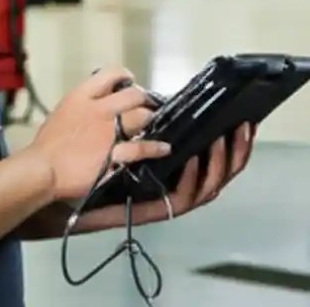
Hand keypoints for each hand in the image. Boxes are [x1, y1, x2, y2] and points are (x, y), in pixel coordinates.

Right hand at [25, 68, 170, 201]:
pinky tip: (164, 147)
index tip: (130, 82)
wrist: (43, 168)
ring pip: (141, 117)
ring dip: (150, 119)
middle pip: (133, 95)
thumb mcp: (63, 112)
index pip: (110, 74)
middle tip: (145, 107)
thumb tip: (98, 103)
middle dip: (143, 100)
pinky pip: (141, 148)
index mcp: (82, 96)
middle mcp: (99, 109)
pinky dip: (155, 147)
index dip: (125, 76)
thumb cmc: (48, 143)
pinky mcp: (114, 153)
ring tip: (153, 123)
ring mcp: (109, 132)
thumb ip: (82, 104)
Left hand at [72, 122, 254, 231]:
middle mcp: (180, 187)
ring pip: (210, 188)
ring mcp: (170, 201)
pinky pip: (182, 198)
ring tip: (219, 140)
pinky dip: (191, 180)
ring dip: (219, 164)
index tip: (246, 120)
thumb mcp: (122, 135)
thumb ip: (146, 124)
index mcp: (179, 170)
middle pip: (224, 174)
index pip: (219, 159)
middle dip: (239, 151)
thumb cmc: (92, 162)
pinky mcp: (156, 211)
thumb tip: (162, 98)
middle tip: (244, 127)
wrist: (63, 187)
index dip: (237, 143)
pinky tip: (192, 160)